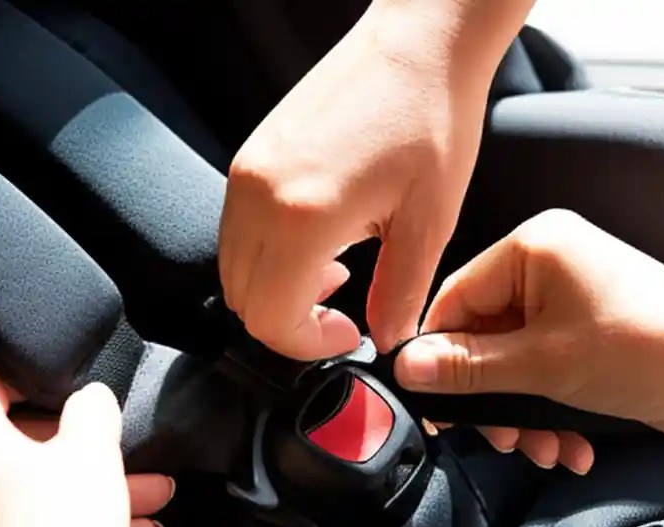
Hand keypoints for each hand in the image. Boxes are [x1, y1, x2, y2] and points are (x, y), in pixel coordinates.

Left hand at [0, 366, 173, 526]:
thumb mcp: (92, 453)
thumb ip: (92, 410)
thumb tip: (89, 399)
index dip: (29, 373)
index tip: (67, 379)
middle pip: (19, 440)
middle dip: (83, 444)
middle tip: (122, 445)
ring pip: (37, 490)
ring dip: (93, 488)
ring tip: (151, 496)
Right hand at [219, 2, 506, 359]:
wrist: (417, 44)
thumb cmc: (430, 117)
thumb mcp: (430, 221)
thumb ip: (401, 292)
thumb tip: (387, 338)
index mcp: (302, 216)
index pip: (271, 318)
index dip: (307, 345)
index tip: (346, 335)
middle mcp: (259, 194)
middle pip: (242, 299)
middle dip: (288, 323)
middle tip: (339, 312)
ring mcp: (247, 173)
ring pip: (233, 267)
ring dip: (275, 288)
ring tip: (333, 272)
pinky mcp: (249, 157)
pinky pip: (236, 230)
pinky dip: (266, 254)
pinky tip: (317, 239)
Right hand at [395, 210, 663, 472]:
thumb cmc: (650, 347)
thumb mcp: (541, 364)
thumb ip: (468, 368)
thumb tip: (410, 367)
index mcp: (533, 248)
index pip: (455, 298)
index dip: (437, 355)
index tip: (429, 400)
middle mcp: (551, 267)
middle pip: (484, 338)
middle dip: (493, 399)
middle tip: (497, 437)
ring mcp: (573, 302)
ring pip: (515, 365)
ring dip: (524, 416)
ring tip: (543, 449)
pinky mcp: (592, 337)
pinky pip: (548, 375)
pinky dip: (552, 413)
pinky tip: (570, 444)